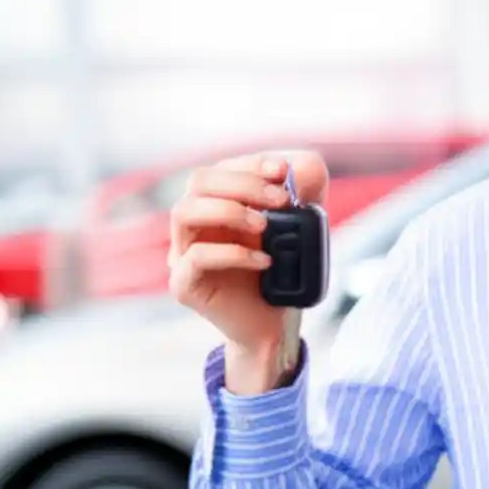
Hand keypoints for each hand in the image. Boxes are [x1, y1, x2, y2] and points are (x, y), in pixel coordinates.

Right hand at [168, 150, 328, 393]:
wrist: (274, 324)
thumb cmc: (281, 273)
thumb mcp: (297, 227)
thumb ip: (303, 194)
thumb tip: (305, 164)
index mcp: (215, 206)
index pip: (219, 170)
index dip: (249, 164)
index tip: (281, 170)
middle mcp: (194, 226)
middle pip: (198, 182)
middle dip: (242, 184)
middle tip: (280, 199)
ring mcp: (183, 254)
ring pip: (184, 212)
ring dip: (229, 210)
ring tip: (264, 225)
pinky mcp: (184, 284)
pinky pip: (196, 258)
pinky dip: (233, 254)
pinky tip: (264, 260)